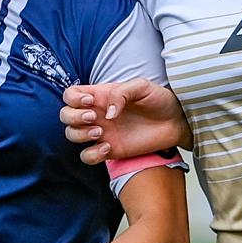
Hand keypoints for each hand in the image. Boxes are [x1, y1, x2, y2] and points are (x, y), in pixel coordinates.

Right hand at [60, 78, 188, 165]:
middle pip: (65, 115)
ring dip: (80, 134)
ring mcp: (101, 133)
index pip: (71, 94)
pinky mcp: (109, 151)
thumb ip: (122, 93)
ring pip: (71, 135)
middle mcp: (97, 114)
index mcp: (101, 96)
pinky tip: (108, 147)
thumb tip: (107, 113)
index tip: (90, 102)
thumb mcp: (142, 86)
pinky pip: (87, 156)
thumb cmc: (159, 100)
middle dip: (73, 117)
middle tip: (94, 117)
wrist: (175, 122)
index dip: (73, 98)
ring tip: (101, 132)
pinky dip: (92, 154)